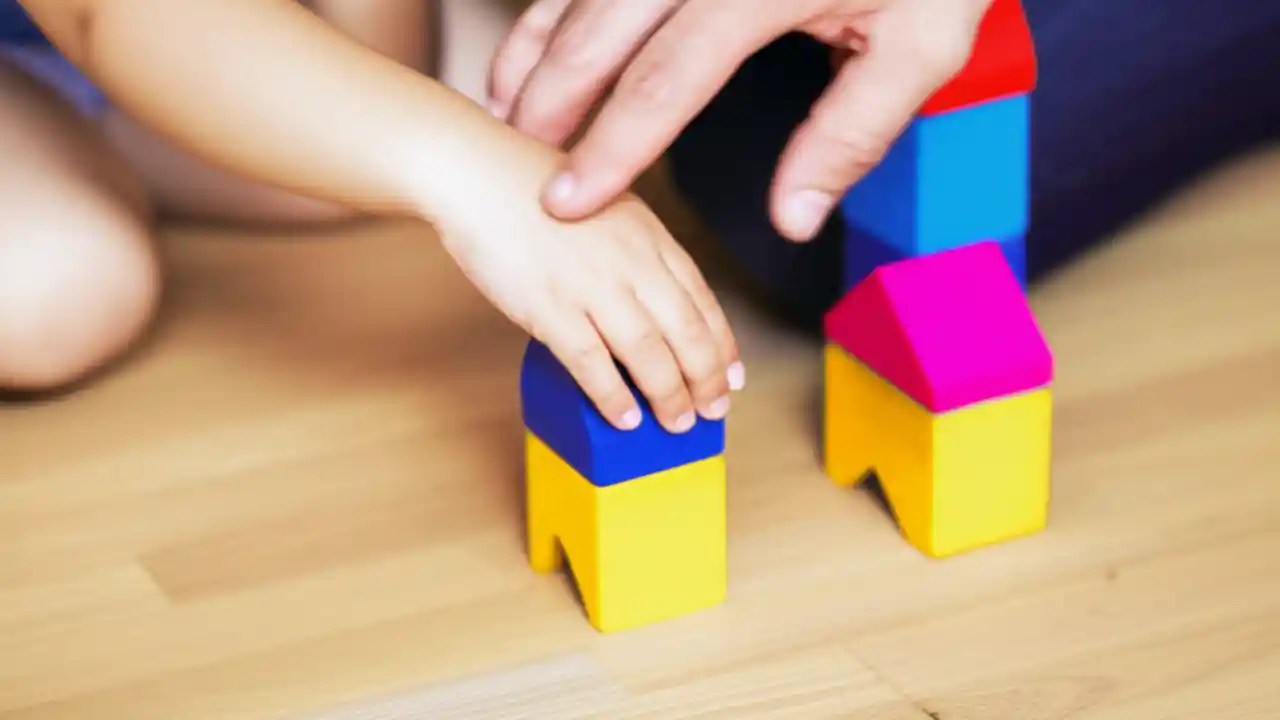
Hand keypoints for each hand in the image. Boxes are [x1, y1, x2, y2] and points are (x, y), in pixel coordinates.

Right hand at [439, 191, 742, 433]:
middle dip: (705, 379)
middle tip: (712, 411)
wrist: (475, 173)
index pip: (701, 299)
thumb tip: (643, 298)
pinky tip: (625, 418)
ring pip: (649, 353)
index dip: (721, 344)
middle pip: (686, 331)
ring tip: (677, 423)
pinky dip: (615, 396)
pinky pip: (593, 363)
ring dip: (669, 395)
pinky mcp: (551, 308)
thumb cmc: (529, 186)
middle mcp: (631, 261)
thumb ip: (630, 249)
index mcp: (648, 235)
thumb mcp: (605, 205)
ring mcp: (593, 286)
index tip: (730, 376)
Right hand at [489, 0, 989, 240]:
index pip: (666, 79)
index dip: (612, 147)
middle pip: (600, 29)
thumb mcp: (921, 46)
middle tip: (517, 164)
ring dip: (537, 50)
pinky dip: (557, 8)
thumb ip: (852, 133)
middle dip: (550, 101)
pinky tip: (534, 46)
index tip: (569, 201)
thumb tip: (793, 218)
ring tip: (505, 112)